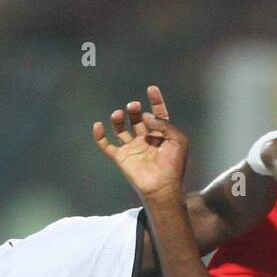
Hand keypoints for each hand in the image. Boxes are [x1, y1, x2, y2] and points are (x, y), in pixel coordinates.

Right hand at [93, 85, 187, 201]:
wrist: (162, 187)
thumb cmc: (174, 166)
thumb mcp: (178, 140)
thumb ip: (164, 124)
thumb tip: (146, 116)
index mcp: (161, 135)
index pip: (157, 114)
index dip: (155, 101)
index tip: (151, 89)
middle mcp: (146, 140)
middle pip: (137, 119)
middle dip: (134, 110)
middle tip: (133, 106)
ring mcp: (133, 149)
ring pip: (121, 129)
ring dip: (118, 120)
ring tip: (118, 114)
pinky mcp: (121, 158)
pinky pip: (106, 145)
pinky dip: (100, 136)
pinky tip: (98, 126)